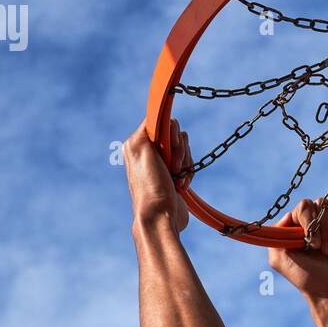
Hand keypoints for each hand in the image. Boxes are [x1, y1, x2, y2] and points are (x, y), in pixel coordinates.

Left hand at [124, 118, 192, 233]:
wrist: (161, 217)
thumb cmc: (150, 186)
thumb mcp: (142, 150)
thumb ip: (148, 127)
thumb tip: (157, 109)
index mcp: (138, 142)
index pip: (163, 122)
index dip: (171, 134)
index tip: (171, 146)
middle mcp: (149, 150)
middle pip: (177, 135)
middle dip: (180, 151)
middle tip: (172, 167)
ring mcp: (163, 162)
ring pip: (186, 149)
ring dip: (185, 164)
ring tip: (176, 179)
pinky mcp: (175, 173)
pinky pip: (190, 163)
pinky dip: (189, 173)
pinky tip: (180, 185)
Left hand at [268, 196, 327, 301]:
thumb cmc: (308, 279)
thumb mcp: (281, 261)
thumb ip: (275, 237)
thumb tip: (287, 216)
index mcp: (297, 226)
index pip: (303, 207)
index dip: (308, 222)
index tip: (313, 245)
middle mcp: (314, 220)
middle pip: (319, 203)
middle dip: (324, 227)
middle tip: (326, 250)